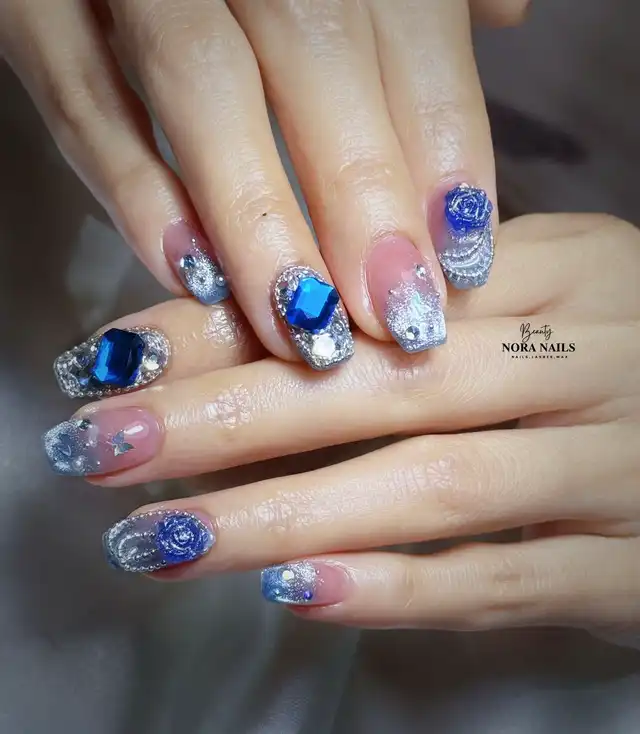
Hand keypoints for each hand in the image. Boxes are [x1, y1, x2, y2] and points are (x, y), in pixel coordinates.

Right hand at [2, 0, 526, 370]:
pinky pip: (83, 104)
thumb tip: (505, 15)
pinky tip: (196, 279)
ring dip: (262, 224)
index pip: (412, 25)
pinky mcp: (32, 11)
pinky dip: (139, 193)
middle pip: (317, 55)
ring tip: (310, 326)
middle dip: (364, 200)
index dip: (443, 148)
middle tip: (399, 316)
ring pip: (202, 87)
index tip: (463, 260)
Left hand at [44, 212, 639, 638]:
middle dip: (228, 416)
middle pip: (385, 381)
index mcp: (560, 268)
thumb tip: (259, 332)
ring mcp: (616, 461)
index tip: (117, 360)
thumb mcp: (533, 303)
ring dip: (284, 513)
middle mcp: (589, 353)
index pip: (366, 285)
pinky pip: (501, 578)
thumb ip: (425, 313)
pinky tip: (296, 590)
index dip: (235, 323)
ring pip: (431, 484)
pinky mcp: (630, 565)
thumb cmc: (609, 360)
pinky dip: (394, 588)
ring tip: (162, 539)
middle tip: (103, 447)